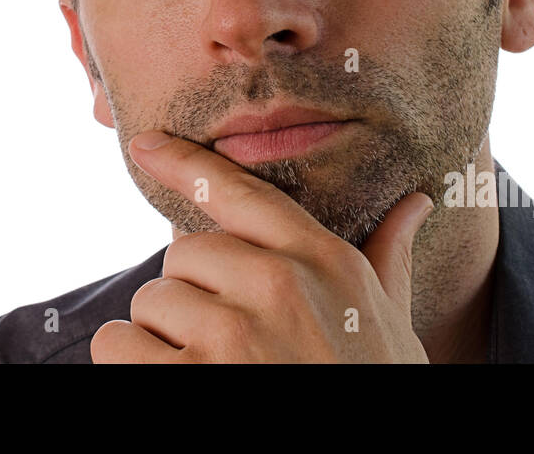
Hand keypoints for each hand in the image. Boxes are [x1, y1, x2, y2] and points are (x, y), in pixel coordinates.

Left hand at [90, 130, 433, 362]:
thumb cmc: (372, 387)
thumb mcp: (392, 327)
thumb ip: (389, 261)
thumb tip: (416, 203)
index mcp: (325, 263)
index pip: (240, 193)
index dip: (185, 163)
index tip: (145, 146)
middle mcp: (278, 286)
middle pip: (182, 254)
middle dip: (191, 295)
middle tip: (228, 342)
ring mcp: (231, 334)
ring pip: (149, 302)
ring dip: (161, 338)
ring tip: (209, 370)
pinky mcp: (185, 379)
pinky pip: (116, 343)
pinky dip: (129, 365)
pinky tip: (176, 383)